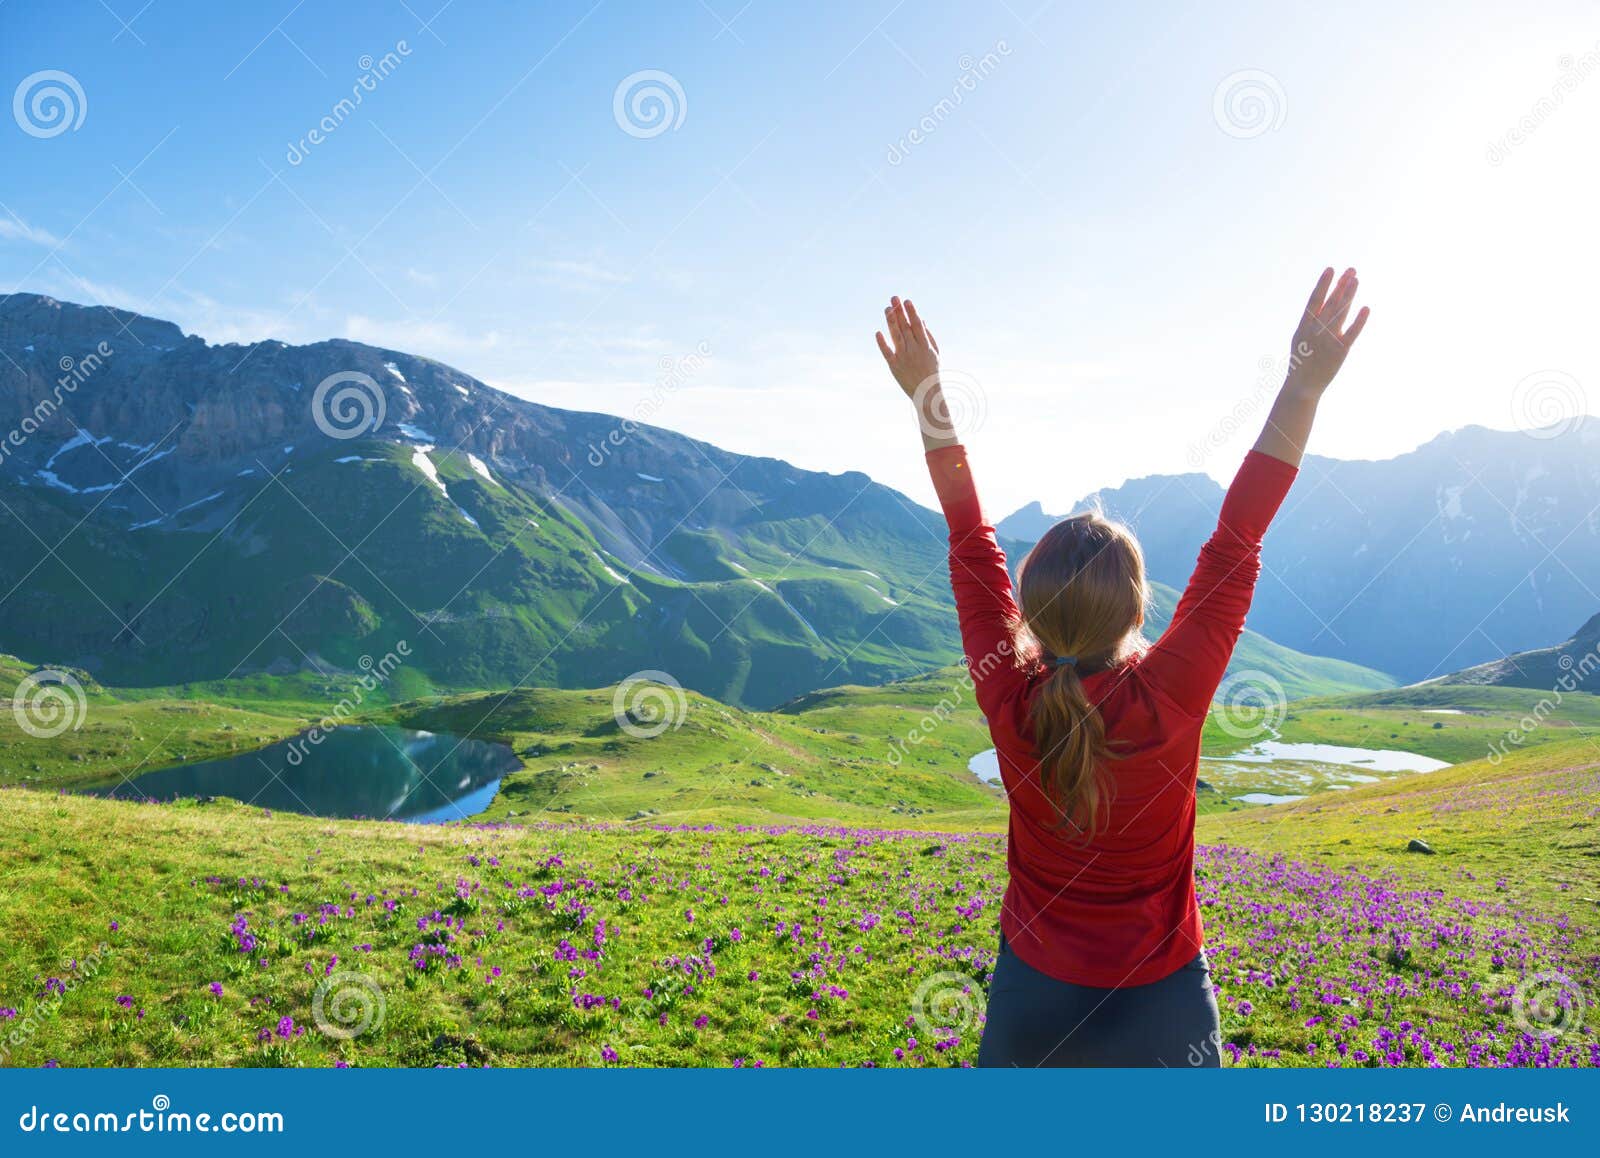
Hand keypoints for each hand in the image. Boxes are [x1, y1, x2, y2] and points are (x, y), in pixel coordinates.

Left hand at [876, 295, 939, 400]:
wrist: (926, 393)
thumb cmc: (931, 371)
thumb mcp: (934, 352)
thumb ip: (927, 335)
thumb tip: (920, 318)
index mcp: (925, 346)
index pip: (917, 325)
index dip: (911, 312)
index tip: (907, 301)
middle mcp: (914, 350)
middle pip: (905, 327)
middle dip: (899, 312)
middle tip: (894, 298)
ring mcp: (903, 358)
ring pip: (896, 336)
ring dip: (891, 321)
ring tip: (887, 309)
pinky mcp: (894, 366)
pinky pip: (887, 352)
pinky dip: (882, 342)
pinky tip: (878, 332)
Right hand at [1285, 267, 1368, 393]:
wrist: (1301, 387)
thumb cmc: (1302, 362)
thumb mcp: (1301, 339)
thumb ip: (1314, 322)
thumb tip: (1328, 304)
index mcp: (1303, 327)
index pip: (1314, 301)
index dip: (1323, 284)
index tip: (1331, 269)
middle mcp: (1315, 331)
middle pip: (1330, 303)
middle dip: (1341, 285)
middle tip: (1351, 270)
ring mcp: (1327, 340)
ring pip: (1340, 312)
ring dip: (1349, 295)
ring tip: (1356, 280)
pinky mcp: (1340, 351)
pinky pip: (1352, 332)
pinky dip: (1359, 320)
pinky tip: (1366, 308)